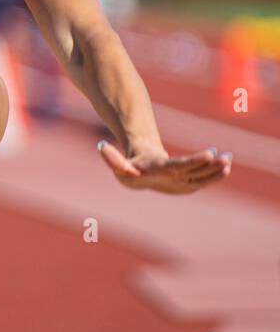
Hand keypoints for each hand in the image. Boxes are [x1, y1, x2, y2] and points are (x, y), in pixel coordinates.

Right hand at [98, 140, 231, 192]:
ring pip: (204, 178)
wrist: (140, 179)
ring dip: (218, 170)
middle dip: (211, 167)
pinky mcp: (189, 184)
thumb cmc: (130, 168)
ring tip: (229, 158)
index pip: (179, 168)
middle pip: (195, 174)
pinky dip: (216, 172)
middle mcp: (174, 182)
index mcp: (160, 175)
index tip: (208, 154)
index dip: (194, 162)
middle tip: (224, 158)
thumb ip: (111, 158)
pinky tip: (226, 162)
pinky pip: (205, 179)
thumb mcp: (119, 165)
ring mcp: (183, 185)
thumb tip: (101, 146)